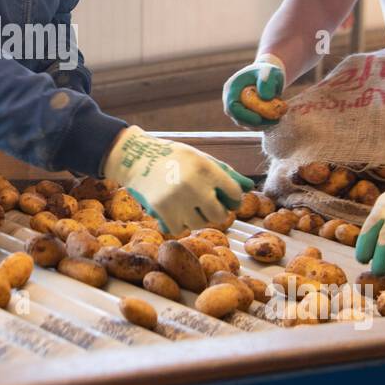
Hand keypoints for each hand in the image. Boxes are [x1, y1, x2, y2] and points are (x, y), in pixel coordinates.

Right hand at [102, 126, 252, 234]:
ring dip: (196, 217)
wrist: (135, 157)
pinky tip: (173, 209)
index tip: (225, 196)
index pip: (234, 193)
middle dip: (216, 211)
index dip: (232, 197)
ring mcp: (177, 200)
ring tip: (186, 204)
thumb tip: (250, 186)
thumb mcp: (199, 157)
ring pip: (199, 223)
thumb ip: (224, 172)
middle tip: (206, 205)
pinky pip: (179, 228)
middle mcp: (194, 185)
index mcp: (206, 168)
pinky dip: (178, 222)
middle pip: (219, 215)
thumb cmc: (172, 156)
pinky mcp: (162, 211)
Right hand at [223, 53, 285, 127]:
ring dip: (261, 124)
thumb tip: (266, 98)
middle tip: (275, 120)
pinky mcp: (245, 114)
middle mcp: (231, 99)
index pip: (232, 106)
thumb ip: (267, 82)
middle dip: (256, 123)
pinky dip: (263, 124)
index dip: (244, 115)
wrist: (267, 74)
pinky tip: (276, 119)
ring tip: (278, 118)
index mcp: (232, 88)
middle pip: (237, 118)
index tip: (259, 119)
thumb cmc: (268, 71)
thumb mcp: (270, 72)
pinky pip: (251, 124)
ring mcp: (237, 108)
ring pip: (245, 123)